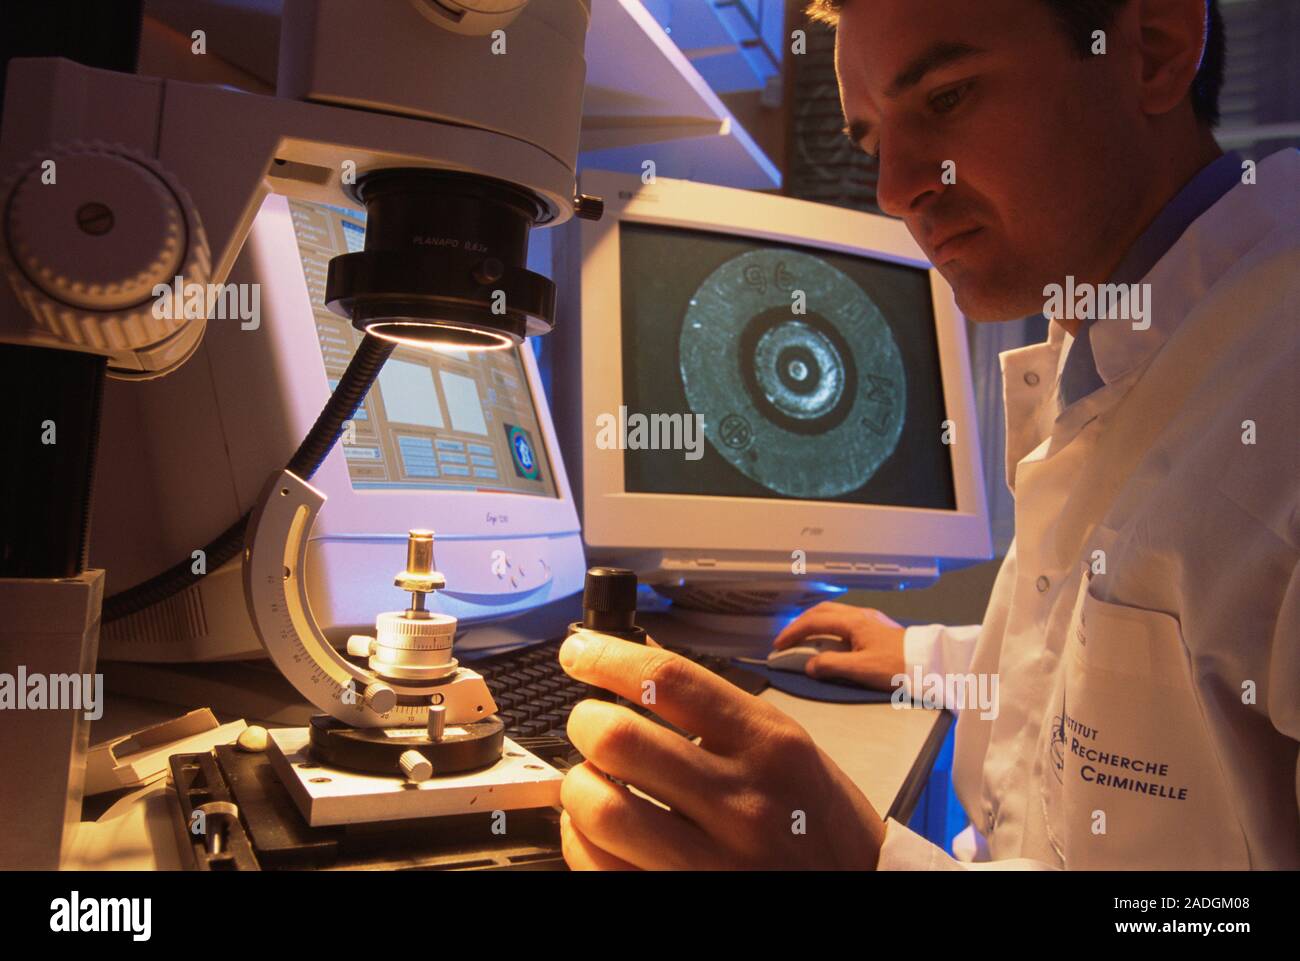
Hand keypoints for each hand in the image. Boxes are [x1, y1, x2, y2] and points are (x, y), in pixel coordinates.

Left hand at [556, 630, 884, 869]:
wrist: (861, 889)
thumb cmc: (820, 819)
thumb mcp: (786, 746)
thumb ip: (714, 705)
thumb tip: (636, 659)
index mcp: (770, 745)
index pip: (667, 680)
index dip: (606, 657)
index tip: (580, 652)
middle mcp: (743, 802)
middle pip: (621, 739)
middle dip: (585, 721)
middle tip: (588, 722)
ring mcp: (714, 861)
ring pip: (600, 808)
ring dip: (579, 785)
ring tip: (593, 780)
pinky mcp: (683, 898)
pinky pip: (600, 867)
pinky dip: (580, 840)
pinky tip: (595, 828)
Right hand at [773, 601, 905, 688]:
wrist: (929, 663)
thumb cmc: (898, 665)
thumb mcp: (861, 669)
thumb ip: (831, 665)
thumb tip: (809, 665)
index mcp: (853, 622)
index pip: (814, 622)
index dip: (793, 632)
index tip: (779, 645)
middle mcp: (859, 615)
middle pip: (821, 611)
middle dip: (800, 623)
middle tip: (787, 639)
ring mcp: (869, 619)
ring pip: (833, 613)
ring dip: (814, 623)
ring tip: (804, 638)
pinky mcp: (877, 627)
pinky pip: (843, 620)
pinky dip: (828, 626)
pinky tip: (829, 639)